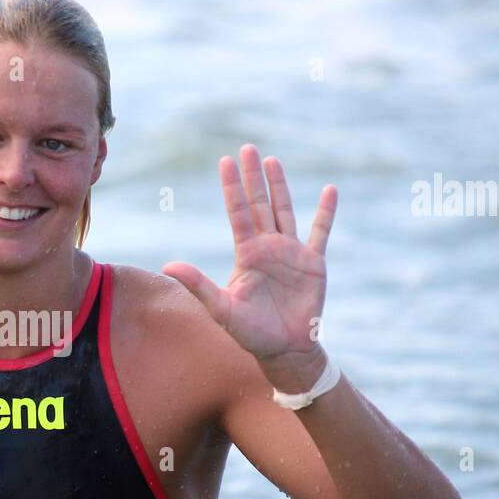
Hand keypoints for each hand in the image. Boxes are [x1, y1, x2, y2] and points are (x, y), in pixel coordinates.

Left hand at [162, 144, 336, 386]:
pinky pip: (321, 232)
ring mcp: (291, 252)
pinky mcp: (314, 263)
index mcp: (247, 254)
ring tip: (272, 161)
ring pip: (285, 211)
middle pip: (259, 204)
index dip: (232, 187)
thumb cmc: (251, 333)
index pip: (238, 213)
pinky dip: (326, 212)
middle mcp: (268, 247)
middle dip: (252, 177)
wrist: (285, 349)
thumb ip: (198, 285)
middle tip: (247, 149)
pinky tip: (329, 190)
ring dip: (280, 186)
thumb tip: (168, 265)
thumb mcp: (221, 308)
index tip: (226, 161)